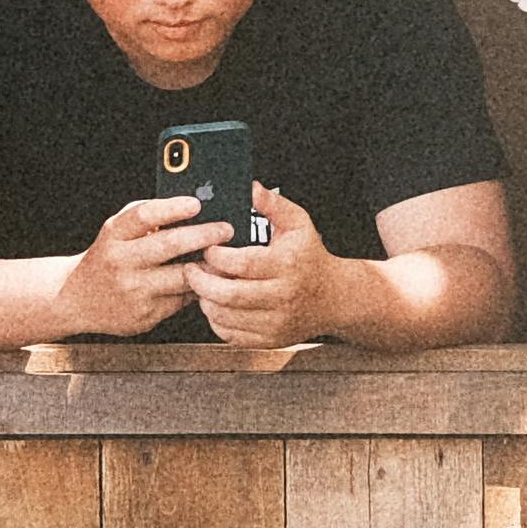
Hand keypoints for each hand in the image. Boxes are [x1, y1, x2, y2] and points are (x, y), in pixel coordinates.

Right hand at [53, 193, 225, 335]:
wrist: (78, 299)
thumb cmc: (108, 257)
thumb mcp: (117, 230)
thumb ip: (147, 216)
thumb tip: (192, 208)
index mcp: (114, 234)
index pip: (144, 215)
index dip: (172, 208)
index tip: (196, 203)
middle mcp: (120, 262)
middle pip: (169, 245)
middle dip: (204, 235)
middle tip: (225, 230)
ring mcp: (133, 291)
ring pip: (181, 277)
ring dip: (208, 266)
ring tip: (226, 257)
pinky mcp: (144, 315)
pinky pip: (181, 300)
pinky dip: (197, 289)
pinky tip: (207, 281)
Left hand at [189, 191, 342, 345]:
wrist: (334, 297)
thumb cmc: (310, 257)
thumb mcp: (298, 223)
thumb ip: (272, 204)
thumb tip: (250, 188)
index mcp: (288, 265)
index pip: (243, 264)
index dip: (217, 256)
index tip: (208, 248)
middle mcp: (283, 297)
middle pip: (229, 295)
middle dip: (202, 281)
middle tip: (192, 269)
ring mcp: (277, 322)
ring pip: (226, 318)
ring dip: (206, 301)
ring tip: (203, 285)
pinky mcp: (270, 339)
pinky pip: (231, 335)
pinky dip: (216, 320)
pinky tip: (216, 304)